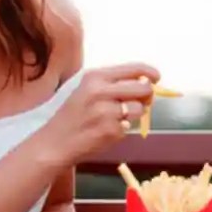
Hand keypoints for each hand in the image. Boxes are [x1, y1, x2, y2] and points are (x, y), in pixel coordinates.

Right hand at [37, 64, 158, 165]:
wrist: (54, 142)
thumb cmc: (72, 115)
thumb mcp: (85, 89)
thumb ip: (112, 83)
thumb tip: (145, 82)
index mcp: (95, 77)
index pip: (134, 69)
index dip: (150, 72)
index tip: (157, 78)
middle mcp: (101, 91)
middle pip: (144, 88)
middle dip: (147, 96)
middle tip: (141, 101)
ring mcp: (106, 112)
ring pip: (140, 109)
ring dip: (135, 115)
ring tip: (117, 118)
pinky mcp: (110, 130)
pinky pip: (130, 127)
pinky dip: (122, 129)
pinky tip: (106, 130)